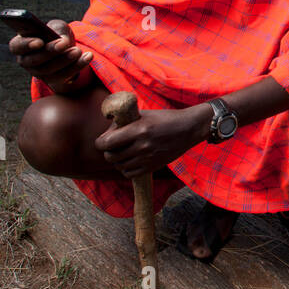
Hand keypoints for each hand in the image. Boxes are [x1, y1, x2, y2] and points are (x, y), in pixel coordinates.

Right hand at [10, 19, 92, 90]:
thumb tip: (62, 41)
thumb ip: (57, 30)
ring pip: (49, 71)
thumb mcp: (56, 27)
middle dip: (51, 52)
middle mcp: (26, 61)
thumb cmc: (56, 34)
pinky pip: (64, 76)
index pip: (17, 46)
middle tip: (64, 44)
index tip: (40, 41)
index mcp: (21, 45)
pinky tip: (88, 56)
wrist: (67, 49)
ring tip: (77, 50)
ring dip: (65, 60)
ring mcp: (39, 73)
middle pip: (35, 60)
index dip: (27, 45)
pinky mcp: (54, 81)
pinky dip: (78, 66)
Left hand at [94, 104, 208, 179]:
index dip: (100, 143)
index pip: (106, 142)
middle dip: (107, 152)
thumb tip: (106, 131)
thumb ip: (124, 122)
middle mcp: (142, 145)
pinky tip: (130, 161)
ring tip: (122, 154)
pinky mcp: (153, 167)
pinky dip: (126, 169)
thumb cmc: (165, 119)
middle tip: (112, 148)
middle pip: (110, 156)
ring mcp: (148, 158)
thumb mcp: (144, 114)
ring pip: (119, 166)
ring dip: (117, 161)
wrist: (188, 129)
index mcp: (138, 129)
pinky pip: (130, 174)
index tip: (102, 142)